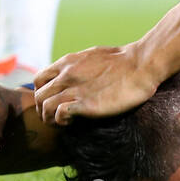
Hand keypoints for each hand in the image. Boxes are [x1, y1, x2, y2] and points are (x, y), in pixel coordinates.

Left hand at [33, 43, 160, 123]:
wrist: (141, 64)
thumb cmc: (124, 61)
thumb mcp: (93, 57)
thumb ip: (79, 66)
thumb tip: (75, 74)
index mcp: (67, 62)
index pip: (39, 80)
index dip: (42, 94)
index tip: (54, 102)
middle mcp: (66, 75)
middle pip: (38, 96)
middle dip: (43, 110)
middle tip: (56, 117)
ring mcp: (75, 89)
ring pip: (44, 107)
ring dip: (50, 119)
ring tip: (63, 123)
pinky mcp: (86, 104)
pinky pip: (59, 114)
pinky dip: (61, 121)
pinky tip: (73, 122)